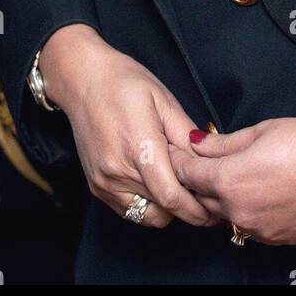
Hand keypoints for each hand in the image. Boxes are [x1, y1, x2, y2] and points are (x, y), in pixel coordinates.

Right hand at [39, 24, 218, 229]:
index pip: (171, 197)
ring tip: (173, 182)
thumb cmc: (124, 83)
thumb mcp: (164, 101)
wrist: (82, 79)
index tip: (213, 211)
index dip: (196, 210)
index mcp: (139, 147)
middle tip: (197, 189)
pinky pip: (129, 210)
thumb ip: (188, 138)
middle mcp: (117, 171)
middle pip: (162, 209)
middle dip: (186, 206)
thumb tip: (208, 164)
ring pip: (146, 216)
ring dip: (165, 207)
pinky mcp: (96, 187)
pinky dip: (146, 203)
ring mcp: (104, 182)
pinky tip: (153, 181)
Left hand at [169, 116, 295, 244]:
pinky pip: (250, 227)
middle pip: (201, 200)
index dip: (178, 162)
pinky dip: (246, 212)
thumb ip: (222, 143)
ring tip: (234, 177)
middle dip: (198, 183)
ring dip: (221, 200)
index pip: (187, 175)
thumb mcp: (259, 132)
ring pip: (225, 217)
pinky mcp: (277, 239)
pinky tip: (258, 194)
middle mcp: (238, 211)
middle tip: (200, 164)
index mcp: (228, 182)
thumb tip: (197, 143)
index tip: (175, 153)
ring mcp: (258, 230)